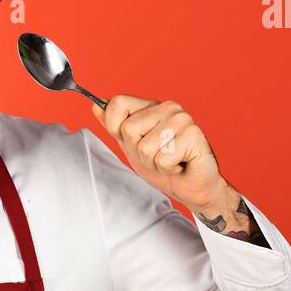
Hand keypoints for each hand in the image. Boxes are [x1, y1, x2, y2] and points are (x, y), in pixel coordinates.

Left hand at [91, 95, 224, 210]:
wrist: (191, 187)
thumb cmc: (164, 166)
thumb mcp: (131, 146)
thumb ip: (115, 126)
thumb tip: (96, 105)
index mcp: (152, 106)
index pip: (118, 103)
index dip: (115, 128)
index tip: (133, 141)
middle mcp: (169, 107)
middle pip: (129, 129)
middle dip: (138, 151)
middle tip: (157, 155)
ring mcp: (182, 119)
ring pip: (145, 147)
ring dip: (153, 162)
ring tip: (169, 160)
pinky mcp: (194, 135)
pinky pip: (163, 158)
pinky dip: (168, 168)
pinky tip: (180, 165)